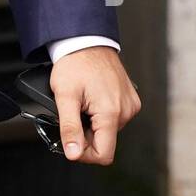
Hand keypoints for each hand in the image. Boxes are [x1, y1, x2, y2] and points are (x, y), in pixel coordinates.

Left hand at [50, 47, 140, 164]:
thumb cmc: (75, 63)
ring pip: (109, 131)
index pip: (104, 154)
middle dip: (86, 134)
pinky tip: (92, 100)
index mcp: (111, 112)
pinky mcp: (131, 100)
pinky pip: (115, 118)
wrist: (86, 41)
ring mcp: (130, 105)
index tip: (70, 142)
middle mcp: (126, 110)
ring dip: (92, 124)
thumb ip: (69, 128)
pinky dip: (101, 114)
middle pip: (105, 142)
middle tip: (73, 114)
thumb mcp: (64, 96)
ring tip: (83, 103)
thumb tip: (73, 153)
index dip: (84, 153)